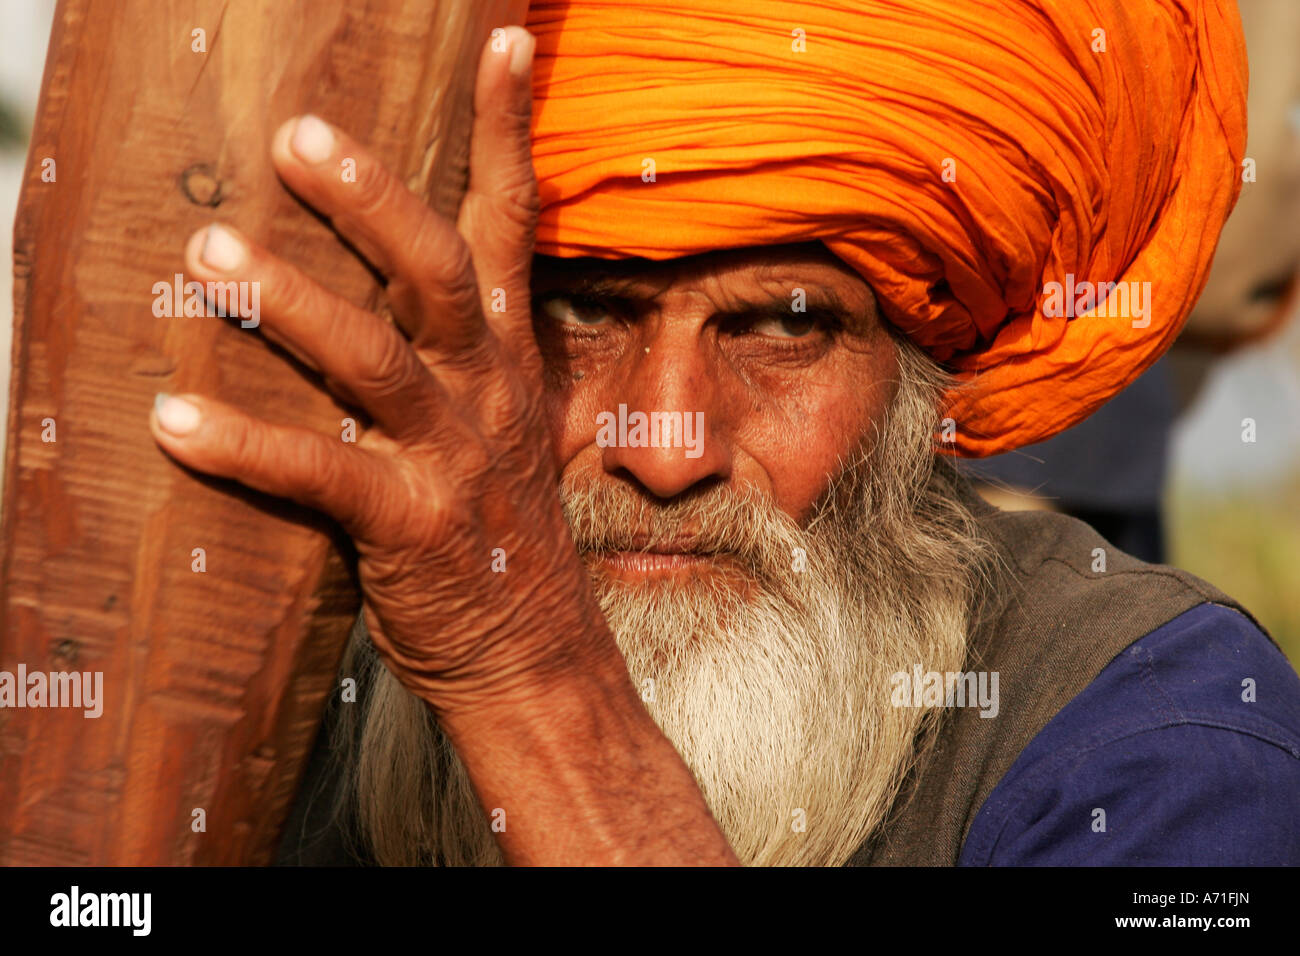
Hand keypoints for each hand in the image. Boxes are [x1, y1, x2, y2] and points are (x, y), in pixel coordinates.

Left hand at [149, 26, 609, 717]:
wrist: (535, 651)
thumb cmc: (500, 530)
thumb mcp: (497, 424)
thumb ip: (453, 353)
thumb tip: (378, 286)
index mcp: (508, 356)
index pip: (513, 224)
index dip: (507, 131)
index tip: (503, 41)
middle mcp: (487, 391)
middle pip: (438, 271)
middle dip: (372, 199)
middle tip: (296, 138)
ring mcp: (453, 458)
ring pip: (374, 359)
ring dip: (289, 302)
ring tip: (207, 255)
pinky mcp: (409, 526)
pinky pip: (320, 474)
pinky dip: (246, 446)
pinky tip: (174, 422)